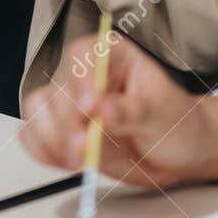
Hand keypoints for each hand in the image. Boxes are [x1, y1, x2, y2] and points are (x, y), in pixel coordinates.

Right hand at [18, 31, 217, 187]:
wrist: (181, 154)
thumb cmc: (179, 123)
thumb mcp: (165, 113)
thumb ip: (133, 111)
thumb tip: (104, 109)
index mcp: (113, 56)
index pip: (83, 55)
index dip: (80, 80)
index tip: (89, 108)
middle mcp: (87, 77)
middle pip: (57, 87)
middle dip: (66, 121)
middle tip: (85, 146)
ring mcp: (72, 105)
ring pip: (38, 111)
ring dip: (50, 138)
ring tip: (78, 159)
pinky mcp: (65, 132)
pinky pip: (36, 136)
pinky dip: (43, 151)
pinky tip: (66, 162)